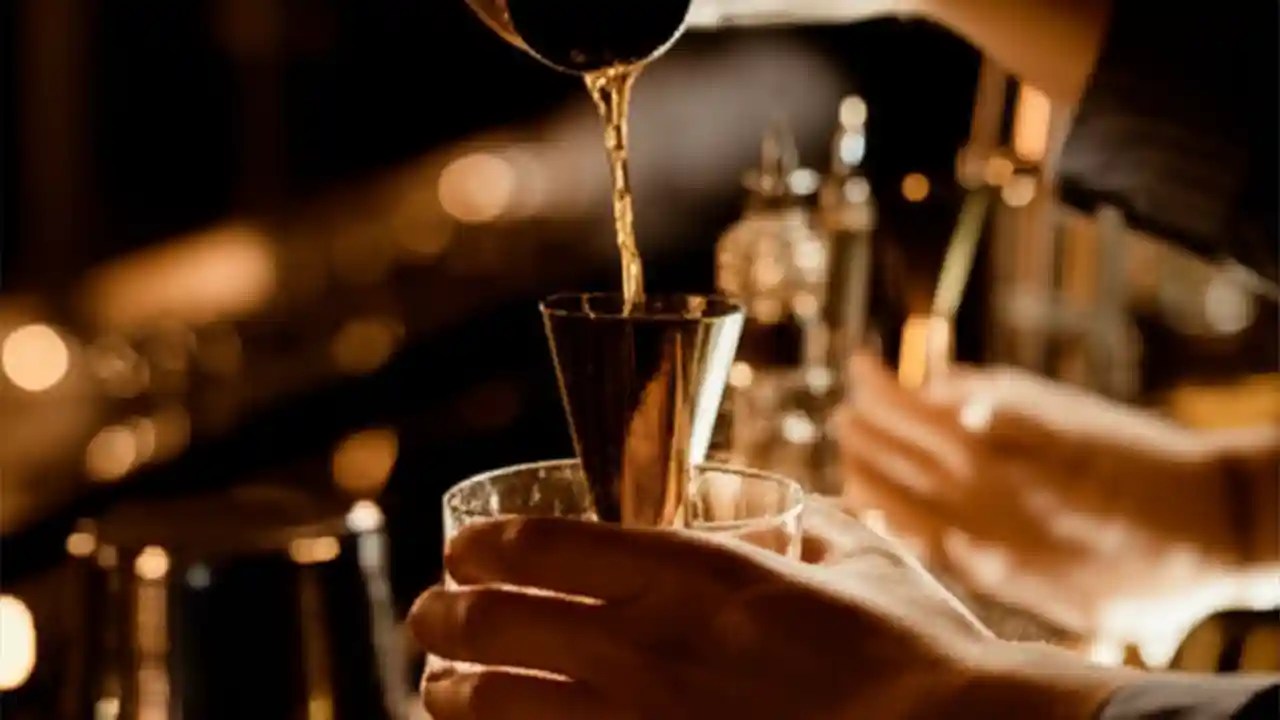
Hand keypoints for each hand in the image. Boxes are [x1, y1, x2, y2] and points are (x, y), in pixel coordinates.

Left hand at [409, 511, 1121, 718]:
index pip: (542, 546)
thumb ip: (811, 532)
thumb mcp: (860, 561)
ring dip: (457, 694)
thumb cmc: (913, 653)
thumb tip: (793, 523)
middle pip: (496, 625)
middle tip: (430, 617)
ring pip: (501, 705)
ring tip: (441, 690)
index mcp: (691, 574)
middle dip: (443, 617)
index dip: (483, 545)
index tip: (465, 549)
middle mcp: (646, 647)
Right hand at [836, 355, 1237, 630]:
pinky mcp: (1038, 402)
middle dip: (865, 434)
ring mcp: (1011, 438)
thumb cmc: (1152, 573)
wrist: (1215, 512)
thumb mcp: (1077, 606)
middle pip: (902, 452)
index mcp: (988, 541)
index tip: (848, 474)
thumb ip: (1005, 575)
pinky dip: (947, 382)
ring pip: (927, 410)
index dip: (865, 485)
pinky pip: (974, 387)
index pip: (899, 508)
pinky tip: (938, 379)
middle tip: (845, 419)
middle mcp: (989, 487)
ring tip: (862, 371)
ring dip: (887, 391)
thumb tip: (948, 544)